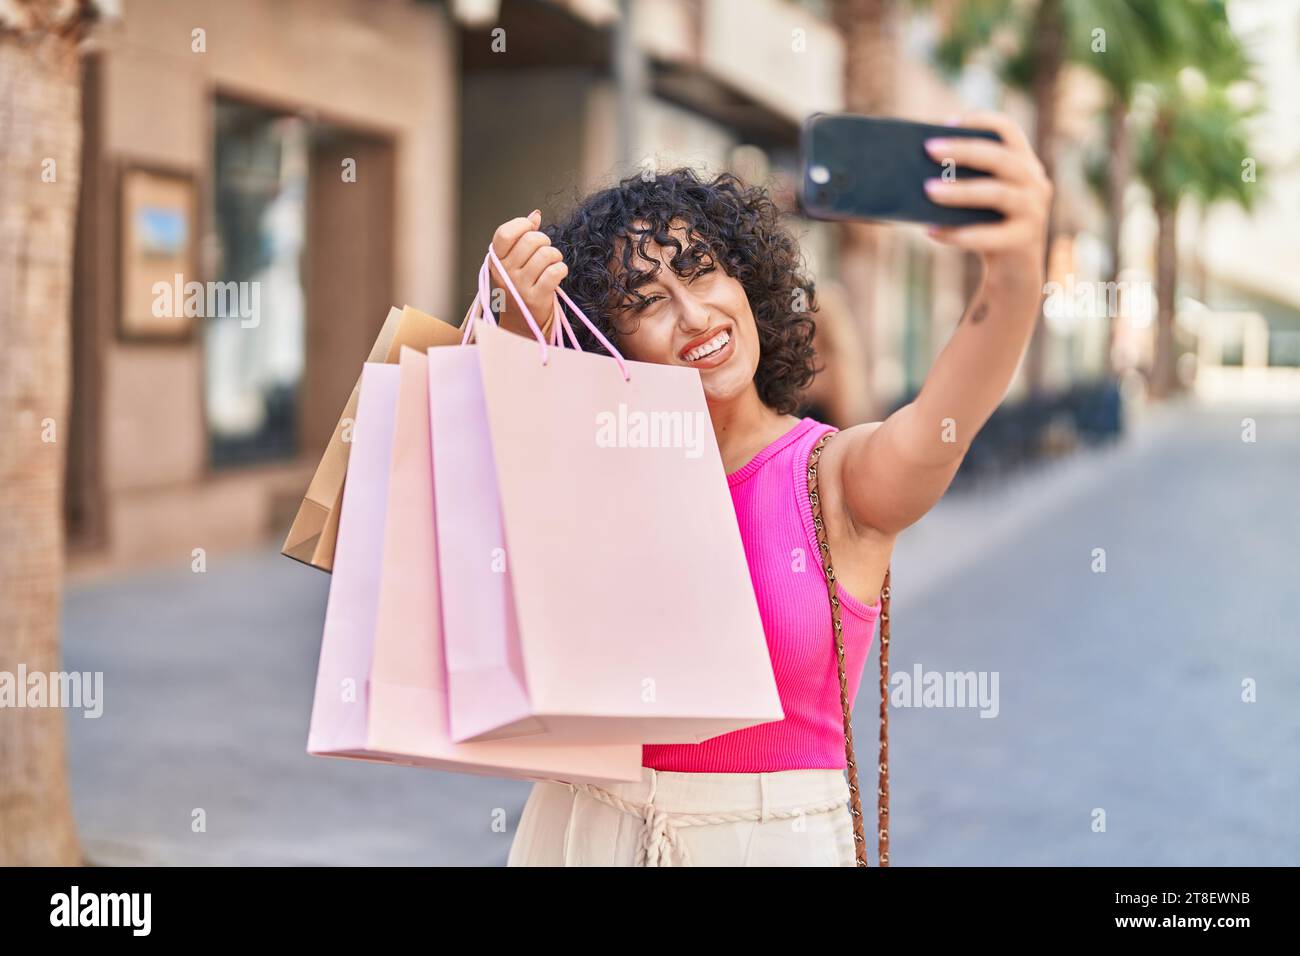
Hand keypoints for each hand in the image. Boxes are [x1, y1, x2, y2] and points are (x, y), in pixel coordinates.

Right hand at [488, 210, 564, 337]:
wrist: (520, 325)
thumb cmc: (520, 288)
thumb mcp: (514, 263)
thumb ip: (522, 237)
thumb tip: (535, 215)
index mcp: (495, 261)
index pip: (504, 233)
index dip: (522, 225)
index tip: (530, 229)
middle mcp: (504, 273)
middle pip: (531, 240)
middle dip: (544, 241)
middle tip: (546, 251)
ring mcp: (519, 287)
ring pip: (546, 254)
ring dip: (556, 256)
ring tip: (552, 264)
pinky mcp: (535, 298)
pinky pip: (555, 271)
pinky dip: (561, 269)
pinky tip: (557, 274)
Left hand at [921, 112, 1052, 276]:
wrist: (1013, 271)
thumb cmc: (988, 226)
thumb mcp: (980, 199)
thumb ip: (964, 180)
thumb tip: (917, 170)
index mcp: (1024, 164)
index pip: (1009, 130)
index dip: (981, 120)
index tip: (948, 123)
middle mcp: (1035, 183)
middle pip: (1000, 158)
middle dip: (963, 151)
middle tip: (929, 149)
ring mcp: (1034, 211)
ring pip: (997, 193)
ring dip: (960, 191)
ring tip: (928, 190)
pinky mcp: (1024, 240)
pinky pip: (988, 235)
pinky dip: (958, 234)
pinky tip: (931, 232)